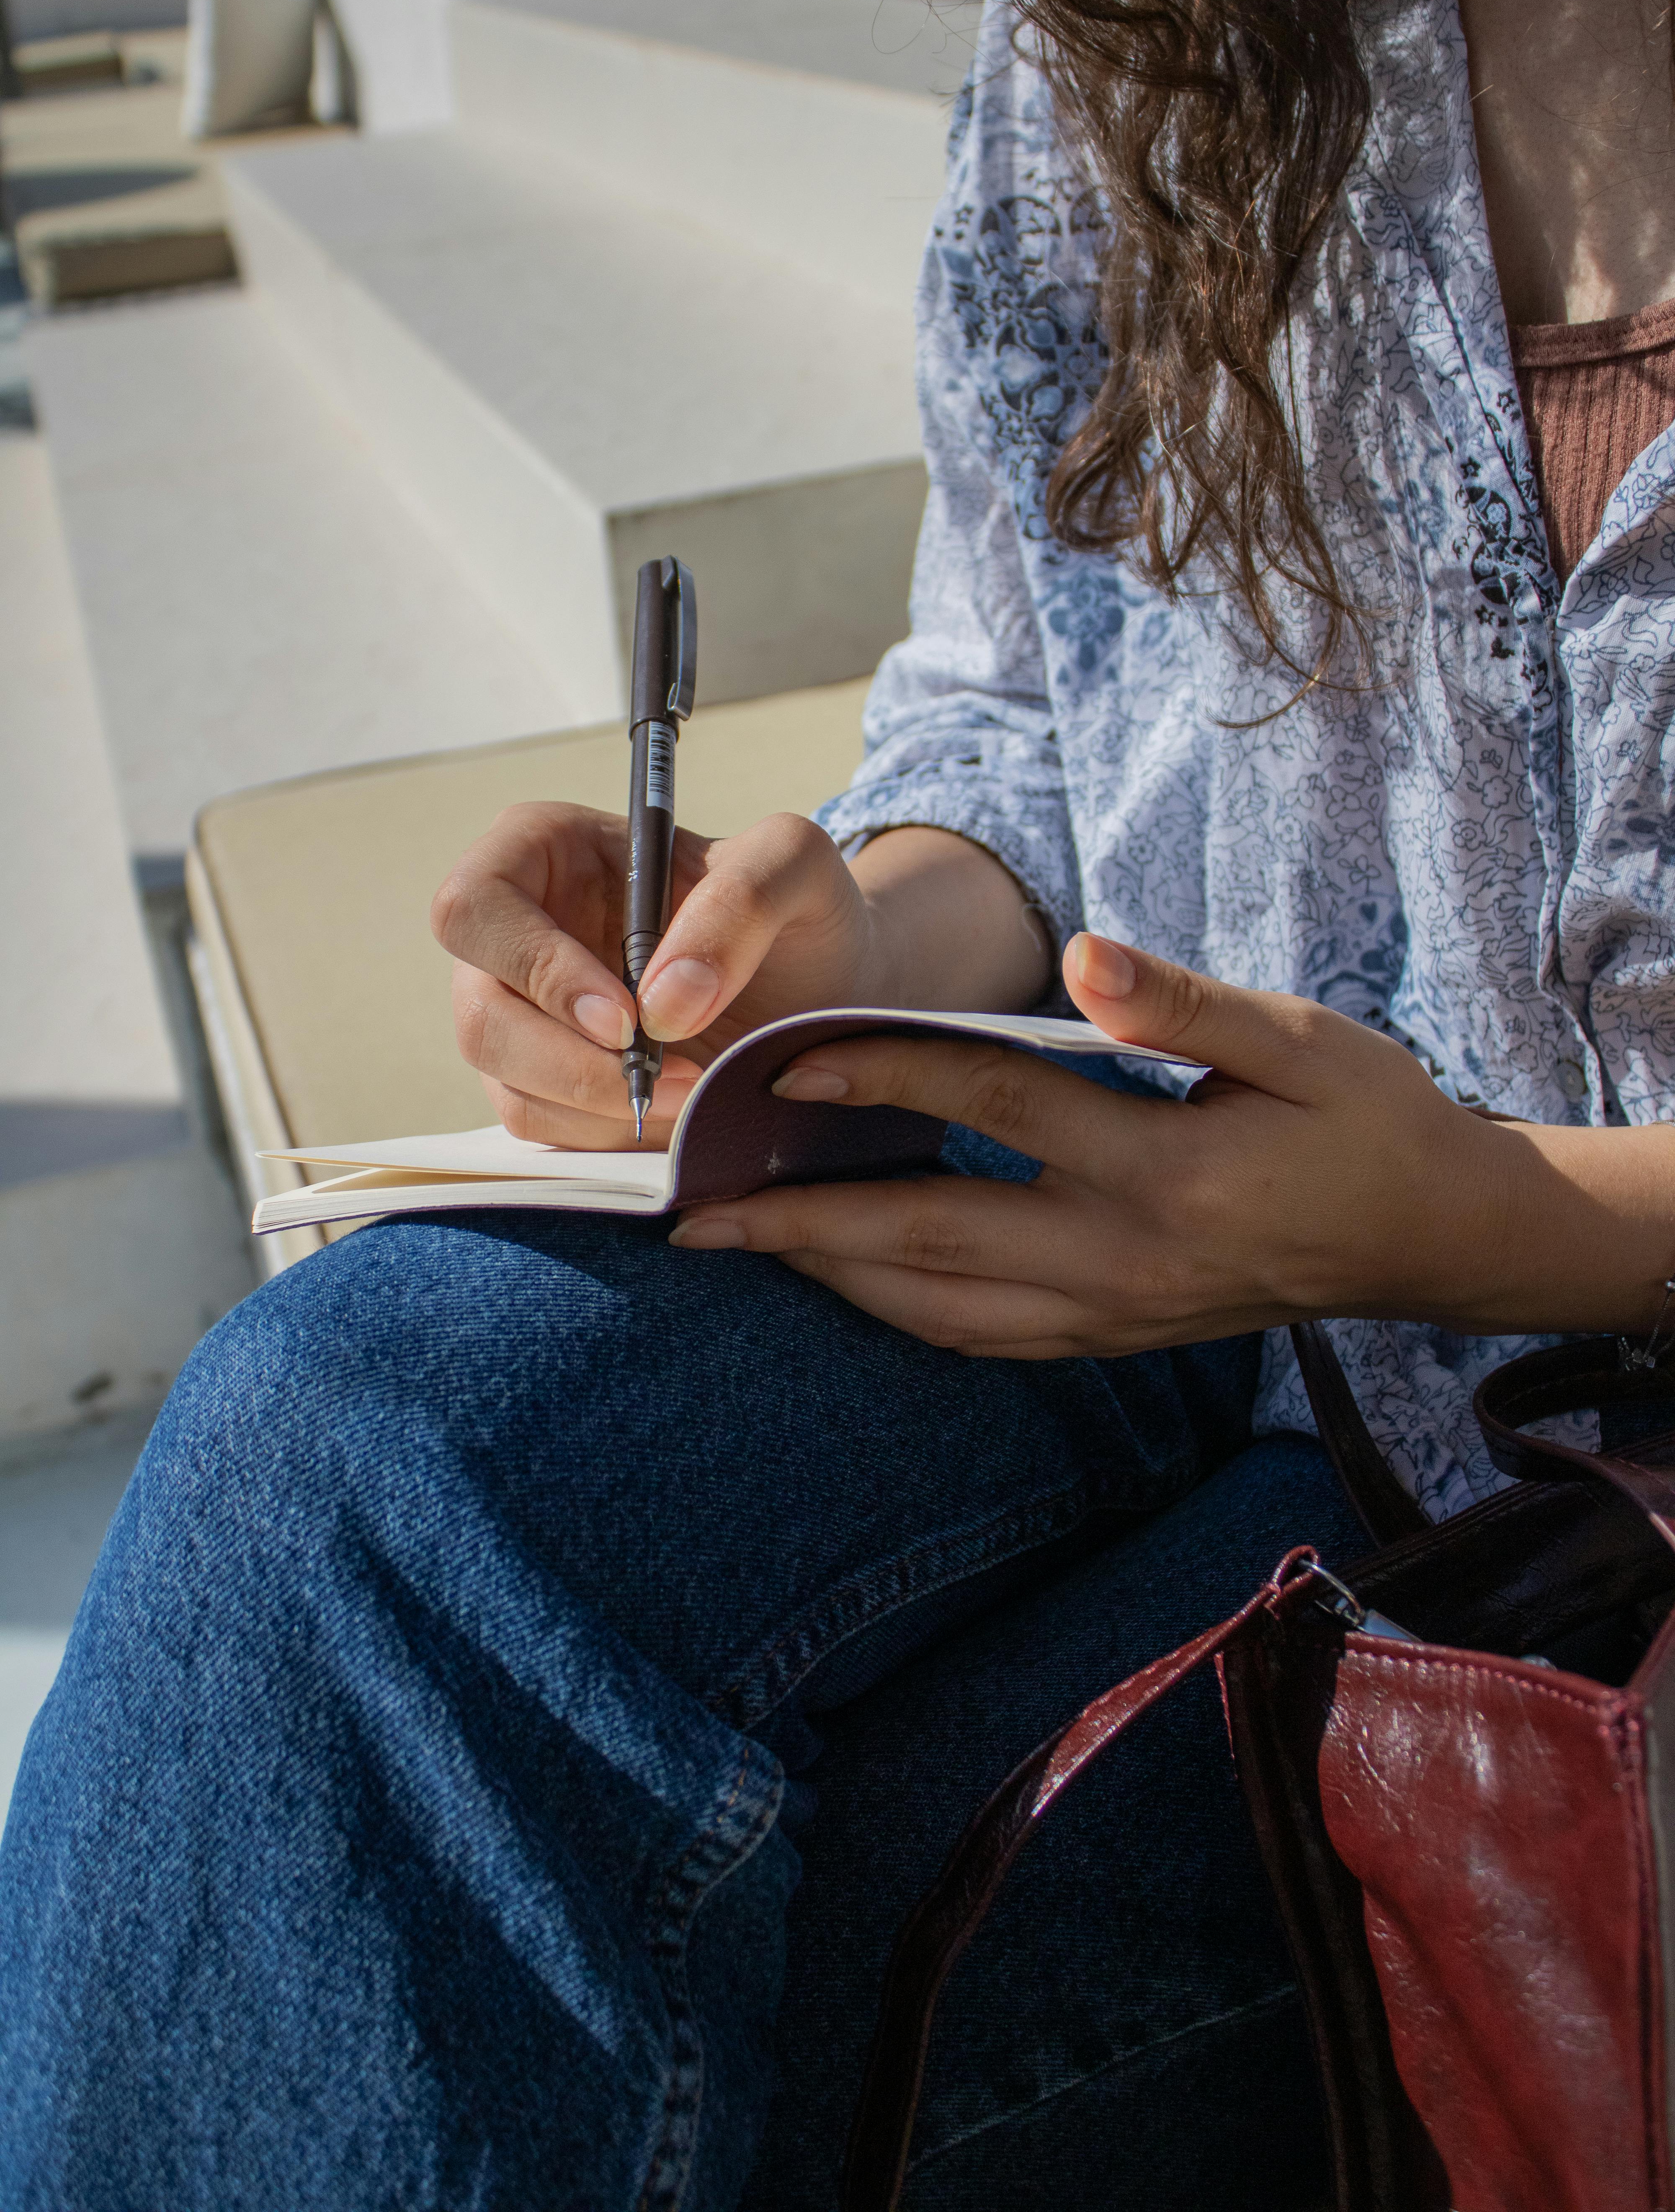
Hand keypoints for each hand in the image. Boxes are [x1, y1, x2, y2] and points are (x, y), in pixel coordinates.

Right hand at [432, 804, 881, 1149]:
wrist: (821, 985)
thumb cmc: (797, 910)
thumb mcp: (797, 866)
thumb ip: (743, 901)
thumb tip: (663, 1004)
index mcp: (542, 850)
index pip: (474, 907)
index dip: (534, 969)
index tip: (625, 1018)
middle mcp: (514, 931)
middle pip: (480, 1014)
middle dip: (571, 1063)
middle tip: (670, 1076)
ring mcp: (520, 1010)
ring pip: (506, 1082)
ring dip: (597, 1106)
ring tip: (691, 1092)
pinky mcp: (543, 1079)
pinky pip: (541, 1124)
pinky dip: (605, 1133)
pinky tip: (671, 1110)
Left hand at [668, 932, 1596, 1353]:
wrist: (1430, 1236)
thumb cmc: (1368, 1121)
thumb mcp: (1301, 1042)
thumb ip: (1184, 1004)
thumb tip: (1080, 957)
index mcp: (1167, 1171)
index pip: (995, 1110)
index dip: (884, 1077)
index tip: (781, 1063)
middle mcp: (1127, 1259)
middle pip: (934, 1239)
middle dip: (802, 1223)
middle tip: (691, 1209)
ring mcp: (1118, 1313)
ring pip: (945, 1308)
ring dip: (833, 1279)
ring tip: (740, 1247)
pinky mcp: (1117, 1336)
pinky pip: (984, 1338)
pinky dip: (901, 1312)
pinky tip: (847, 1283)